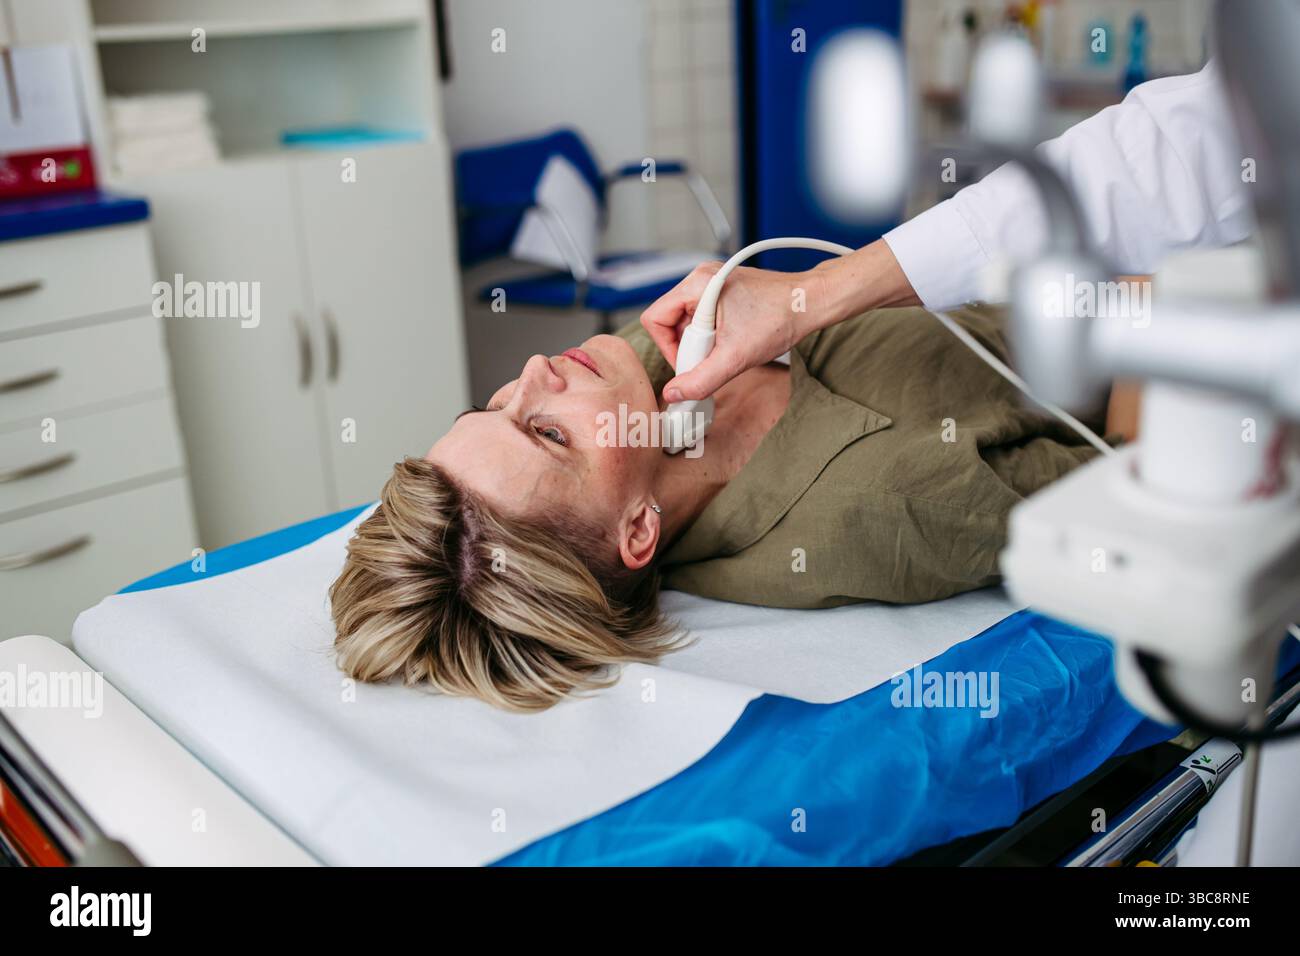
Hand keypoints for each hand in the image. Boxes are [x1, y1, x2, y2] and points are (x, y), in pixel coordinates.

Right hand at [638, 239, 917, 401]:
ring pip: (687, 322)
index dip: (667, 347)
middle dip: (688, 347)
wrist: (813, 302)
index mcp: (697, 285)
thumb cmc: (780, 319)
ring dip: (702, 343)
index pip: (655, 319)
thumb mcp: (736, 357)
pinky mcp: (726, 291)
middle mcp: (701, 279)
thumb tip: (674, 395)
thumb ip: (701, 379)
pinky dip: (714, 336)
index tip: (690, 364)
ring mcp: (713, 283)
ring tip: (727, 350)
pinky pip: (704, 318)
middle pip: (670, 321)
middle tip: (712, 360)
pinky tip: (734, 342)